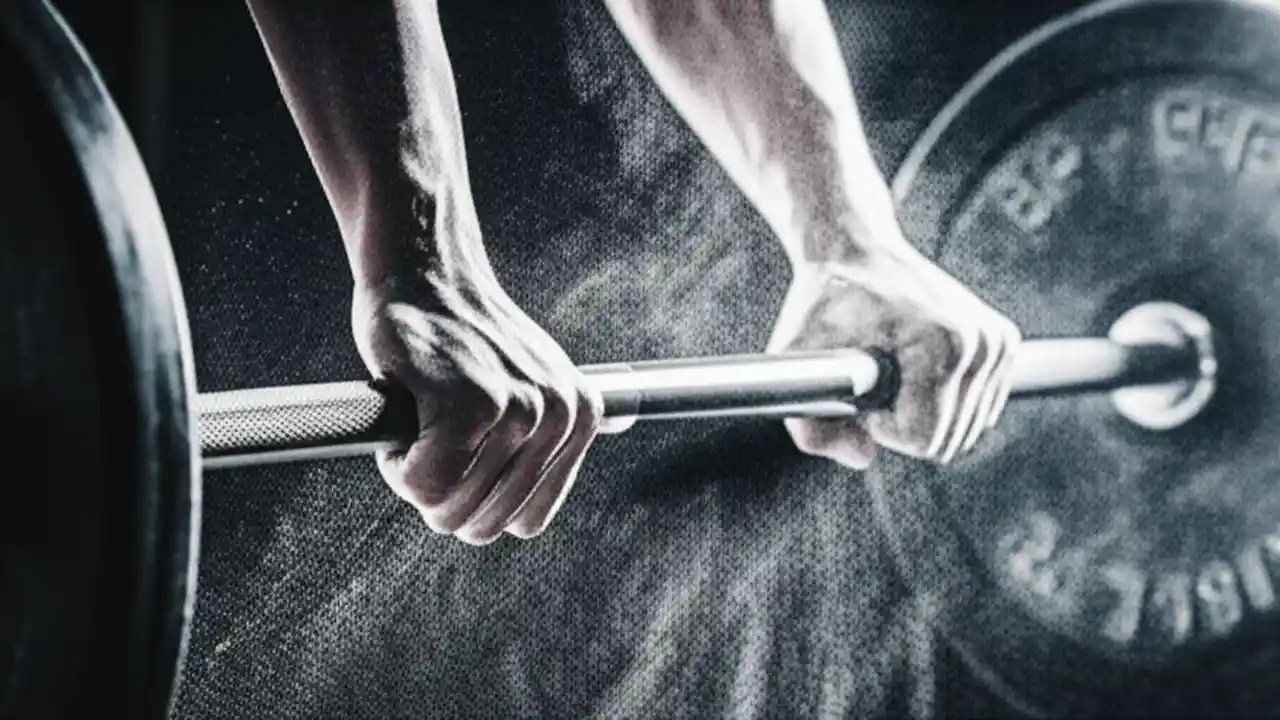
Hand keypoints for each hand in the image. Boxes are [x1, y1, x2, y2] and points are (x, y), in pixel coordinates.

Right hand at [351, 275, 601, 544]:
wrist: (426, 270)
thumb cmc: (460, 336)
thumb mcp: (527, 385)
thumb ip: (541, 439)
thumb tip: (560, 478)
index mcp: (581, 417)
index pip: (526, 520)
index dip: (478, 502)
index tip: (462, 457)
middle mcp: (560, 416)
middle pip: (486, 525)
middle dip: (442, 497)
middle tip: (428, 440)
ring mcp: (518, 410)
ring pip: (450, 508)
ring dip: (416, 477)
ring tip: (418, 424)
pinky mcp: (470, 405)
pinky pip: (423, 484)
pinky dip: (398, 464)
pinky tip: (406, 417)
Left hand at [768, 249, 1020, 468]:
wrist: (856, 251)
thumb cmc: (822, 306)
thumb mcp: (794, 359)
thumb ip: (810, 429)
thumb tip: (863, 459)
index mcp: (941, 346)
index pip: (922, 440)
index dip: (881, 426)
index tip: (861, 389)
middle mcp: (980, 343)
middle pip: (948, 442)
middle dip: (903, 423)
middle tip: (876, 378)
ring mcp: (997, 342)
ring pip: (966, 430)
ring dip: (923, 411)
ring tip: (895, 366)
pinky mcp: (1004, 342)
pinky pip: (978, 410)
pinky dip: (945, 399)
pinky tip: (918, 363)